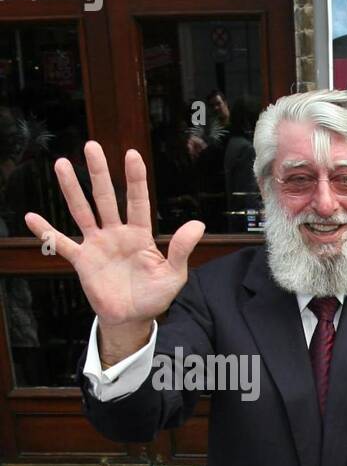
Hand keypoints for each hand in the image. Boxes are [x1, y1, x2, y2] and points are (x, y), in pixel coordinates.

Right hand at [24, 142, 203, 357]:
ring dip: (71, 189)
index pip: (138, 201)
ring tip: (61, 164)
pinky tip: (30, 217)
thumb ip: (181, 249)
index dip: (136, 179)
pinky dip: (45, 232)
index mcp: (140, 235)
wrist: (132, 318)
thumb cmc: (154, 296)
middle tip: (92, 147)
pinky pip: (60, 243)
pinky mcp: (82, 260)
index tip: (132, 154)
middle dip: (99, 173)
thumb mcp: (174, 274)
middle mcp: (116, 234)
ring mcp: (97, 245)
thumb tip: (198, 223)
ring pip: (82, 211)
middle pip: (106, 198)